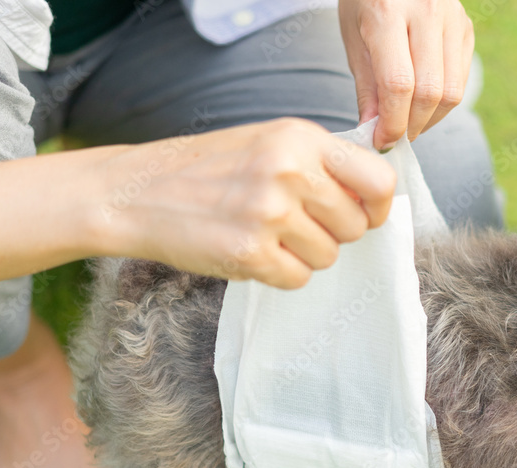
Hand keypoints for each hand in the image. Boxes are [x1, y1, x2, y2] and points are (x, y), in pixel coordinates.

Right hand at [102, 118, 395, 288]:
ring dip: (304, 255)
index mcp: (301, 138)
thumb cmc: (209, 169)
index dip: (378, 207)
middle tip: (294, 224)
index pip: (379, 181)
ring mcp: (269, 213)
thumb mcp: (270, 142)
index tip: (364, 214)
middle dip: (333, 233)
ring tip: (266, 234)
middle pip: (356, 226)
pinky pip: (298, 279)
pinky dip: (279, 274)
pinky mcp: (250, 253)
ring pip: (328, 256)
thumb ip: (322, 163)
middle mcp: (290, 171)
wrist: (137, 192)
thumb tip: (376, 199)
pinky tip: (251, 251)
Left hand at [338, 0, 474, 148]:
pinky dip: (443, 102)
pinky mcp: (467, 27)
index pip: (398, 85)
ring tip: (410, 124)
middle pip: (429, 92)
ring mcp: (453, 18)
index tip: (382, 141)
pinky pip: (461, 80)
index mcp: (387, 12)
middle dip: (412, 126)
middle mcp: (426, 11)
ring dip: (430, 120)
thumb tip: (376, 133)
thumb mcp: (354, 39)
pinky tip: (423, 103)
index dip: (392, 123)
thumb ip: (366, 88)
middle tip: (396, 137)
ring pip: (451, 92)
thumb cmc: (366, 2)